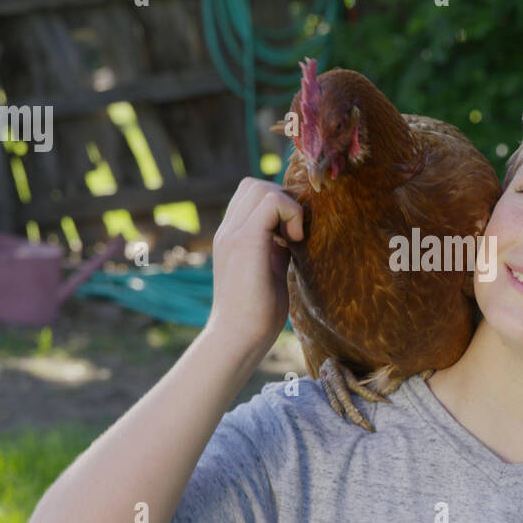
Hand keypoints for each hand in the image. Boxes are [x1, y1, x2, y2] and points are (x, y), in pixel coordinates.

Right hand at [204, 177, 304, 346]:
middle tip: (294, 235)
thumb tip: (294, 233)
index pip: (251, 195)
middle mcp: (228, 229)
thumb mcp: (269, 269)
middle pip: (255, 184)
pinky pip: (273, 200)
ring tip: (293, 240)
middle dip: (283, 201)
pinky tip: (295, 243)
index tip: (292, 236)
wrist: (238, 337)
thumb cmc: (256, 313)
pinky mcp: (245, 240)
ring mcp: (233, 232)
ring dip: (287, 206)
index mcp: (231, 235)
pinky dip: (291, 214)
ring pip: (262, 186)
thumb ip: (275, 247)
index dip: (278, 205)